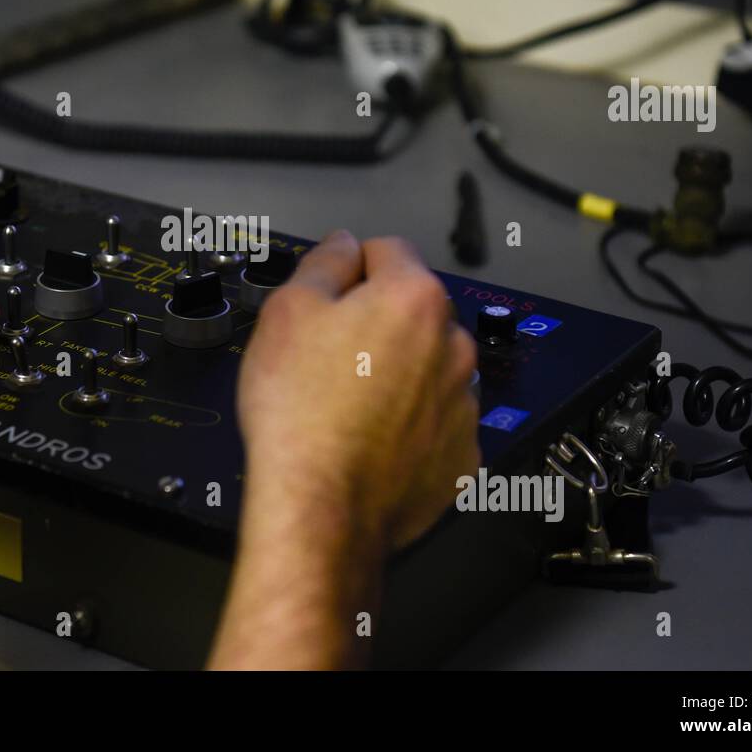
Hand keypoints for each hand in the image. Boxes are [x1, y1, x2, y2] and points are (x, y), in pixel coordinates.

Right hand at [210, 231, 478, 668]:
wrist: (321, 507)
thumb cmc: (300, 411)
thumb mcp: (287, 312)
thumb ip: (323, 263)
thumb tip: (344, 245)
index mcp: (415, 299)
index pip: (388, 251)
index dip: (350, 268)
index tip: (327, 299)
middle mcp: (454, 346)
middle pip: (413, 313)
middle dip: (377, 324)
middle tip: (328, 357)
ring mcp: (464, 404)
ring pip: (428, 368)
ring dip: (398, 374)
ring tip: (347, 405)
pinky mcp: (463, 456)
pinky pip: (436, 423)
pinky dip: (410, 425)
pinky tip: (370, 440)